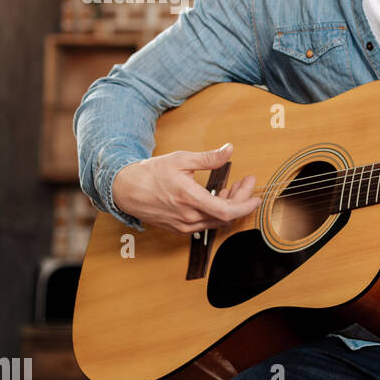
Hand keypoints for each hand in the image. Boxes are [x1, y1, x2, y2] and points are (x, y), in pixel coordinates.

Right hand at [110, 142, 260, 234]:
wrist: (124, 190)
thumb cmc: (150, 173)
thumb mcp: (181, 159)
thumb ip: (209, 158)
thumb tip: (229, 150)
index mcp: (189, 199)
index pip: (227, 211)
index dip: (245, 206)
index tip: (256, 196)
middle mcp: (187, 216)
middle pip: (225, 216)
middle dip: (240, 201)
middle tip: (246, 184)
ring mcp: (182, 225)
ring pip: (215, 221)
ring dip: (228, 206)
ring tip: (231, 188)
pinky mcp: (178, 229)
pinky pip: (204, 224)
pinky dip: (215, 212)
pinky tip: (216, 198)